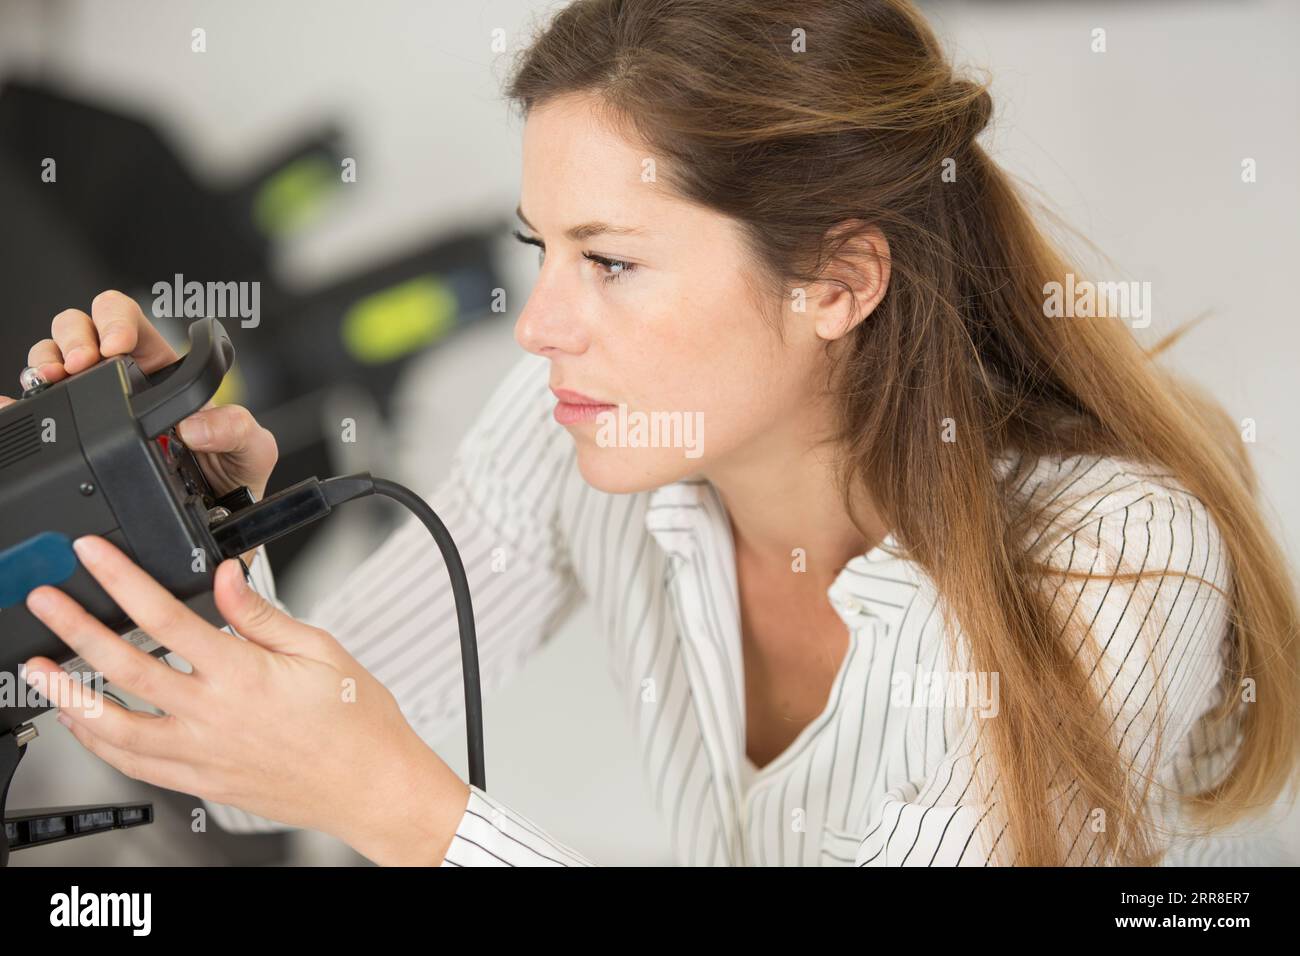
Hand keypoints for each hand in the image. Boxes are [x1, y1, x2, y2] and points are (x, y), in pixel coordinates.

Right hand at [0, 290, 277, 501]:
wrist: (212, 524)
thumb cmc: (232, 473)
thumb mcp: (250, 448)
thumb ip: (236, 428)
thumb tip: (195, 425)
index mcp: (163, 369)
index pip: (129, 320)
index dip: (115, 319)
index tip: (116, 345)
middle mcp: (122, 380)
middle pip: (79, 328)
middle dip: (73, 336)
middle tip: (82, 363)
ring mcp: (92, 408)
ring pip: (51, 360)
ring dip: (45, 361)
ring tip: (55, 380)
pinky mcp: (73, 438)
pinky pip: (35, 412)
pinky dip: (19, 405)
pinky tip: (12, 407)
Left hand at [19, 535, 469, 865]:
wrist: (370, 786)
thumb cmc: (356, 724)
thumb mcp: (320, 649)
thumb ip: (261, 615)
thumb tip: (226, 577)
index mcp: (242, 674)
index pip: (164, 616)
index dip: (121, 580)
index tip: (93, 557)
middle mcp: (211, 715)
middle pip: (122, 667)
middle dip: (74, 628)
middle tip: (45, 602)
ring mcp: (200, 753)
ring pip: (112, 725)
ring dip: (66, 694)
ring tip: (36, 671)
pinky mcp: (199, 781)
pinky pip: (134, 765)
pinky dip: (98, 743)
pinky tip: (83, 724)